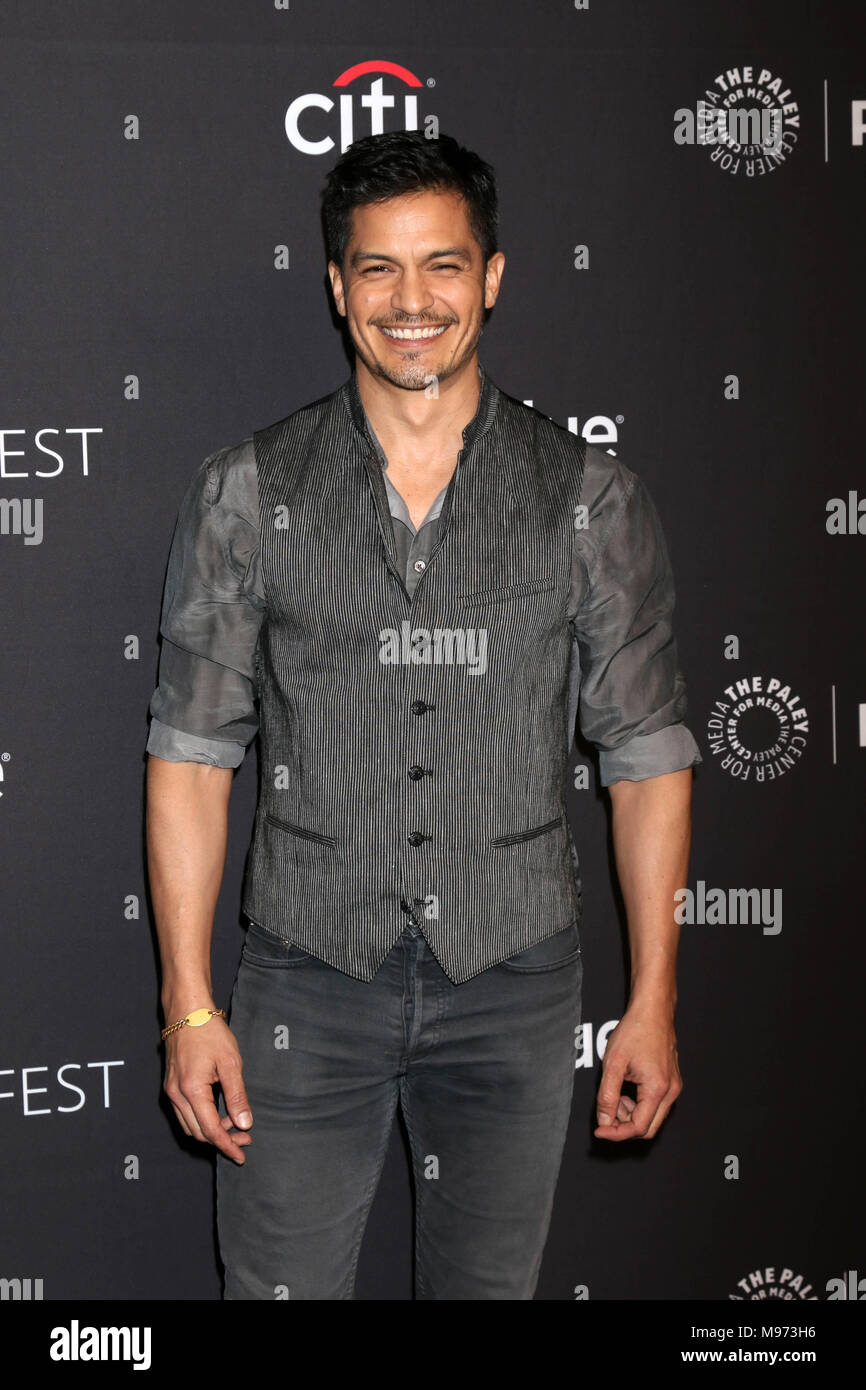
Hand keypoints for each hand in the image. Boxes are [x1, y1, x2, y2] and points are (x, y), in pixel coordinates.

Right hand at [163, 1017, 252, 1163]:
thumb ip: (237, 1096)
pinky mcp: (171, 1085)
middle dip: (222, 1140)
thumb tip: (244, 1124)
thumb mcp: (231, 1062)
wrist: (186, 1010)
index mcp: (191, 1090)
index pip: (210, 1130)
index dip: (227, 1145)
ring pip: (190, 1125)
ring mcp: (171, 1090)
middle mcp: (176, 1094)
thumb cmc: (209, 1031)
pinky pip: (185, 1113)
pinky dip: (201, 1120)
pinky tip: (219, 1114)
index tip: (241, 1155)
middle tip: (245, 1138)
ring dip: (211, 1131)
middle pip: (198, 1133)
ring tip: (235, 1127)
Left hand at [594, 1004, 681, 1141]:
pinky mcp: (671, 1081)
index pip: (638, 1127)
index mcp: (658, 1089)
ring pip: (652, 1117)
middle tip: (607, 1111)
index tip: (599, 1130)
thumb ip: (607, 1096)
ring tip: (615, 1093)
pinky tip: (626, 1089)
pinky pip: (656, 1105)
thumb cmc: (634, 1031)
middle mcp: (671, 1092)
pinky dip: (638, 1104)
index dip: (616, 1133)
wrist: (653, 1010)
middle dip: (624, 1125)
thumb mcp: (613, 1064)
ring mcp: (674, 1087)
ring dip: (630, 1114)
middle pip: (648, 1128)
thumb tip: (604, 1121)